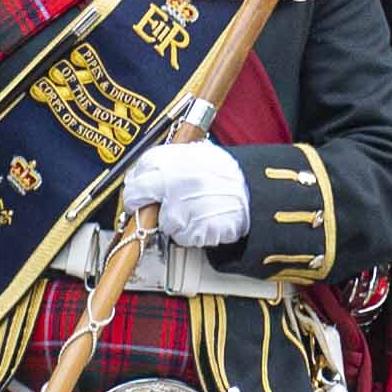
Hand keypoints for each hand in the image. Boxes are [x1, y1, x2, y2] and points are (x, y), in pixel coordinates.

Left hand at [122, 137, 250, 250]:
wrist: (256, 192)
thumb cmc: (227, 175)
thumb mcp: (199, 155)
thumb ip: (171, 162)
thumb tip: (145, 173)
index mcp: (174, 158)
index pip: (137, 173)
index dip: (135, 185)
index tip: (137, 192)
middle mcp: (174, 181)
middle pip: (137, 197)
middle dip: (140, 205)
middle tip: (148, 208)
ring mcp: (182, 207)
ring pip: (162, 221)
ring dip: (173, 221)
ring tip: (194, 210)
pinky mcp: (193, 229)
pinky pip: (182, 236)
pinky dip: (190, 233)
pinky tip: (202, 220)